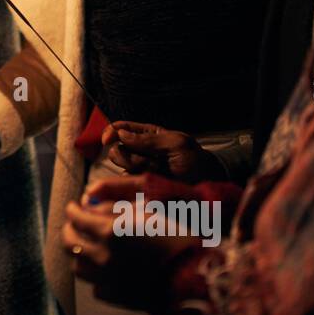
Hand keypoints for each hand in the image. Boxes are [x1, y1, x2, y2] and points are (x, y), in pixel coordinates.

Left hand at [61, 174, 198, 310]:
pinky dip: (94, 275)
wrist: (192, 280)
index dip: (73, 209)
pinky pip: (94, 285)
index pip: (77, 218)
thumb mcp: (149, 211)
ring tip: (85, 246)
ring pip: (77, 266)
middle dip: (69, 229)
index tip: (74, 206)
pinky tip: (103, 269)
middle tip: (73, 224)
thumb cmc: (177, 239)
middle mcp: (101, 256)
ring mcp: (105, 279)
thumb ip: (116, 204)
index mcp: (109, 232)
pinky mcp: (113, 297)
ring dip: (78, 253)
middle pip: (70, 243)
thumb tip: (90, 200)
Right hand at [101, 120, 221, 180]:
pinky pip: (128, 183)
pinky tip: (153, 182)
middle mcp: (139, 151)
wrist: (205, 185)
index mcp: (147, 135)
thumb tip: (121, 134)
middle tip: (152, 161)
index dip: (110, 131)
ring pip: (122, 167)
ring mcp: (139, 170)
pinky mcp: (140, 186)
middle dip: (130, 157)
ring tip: (158, 172)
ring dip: (138, 169)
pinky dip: (137, 182)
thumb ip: (148, 139)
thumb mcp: (176, 144)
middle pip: (116, 150)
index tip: (108, 139)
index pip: (120, 128)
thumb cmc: (194, 160)